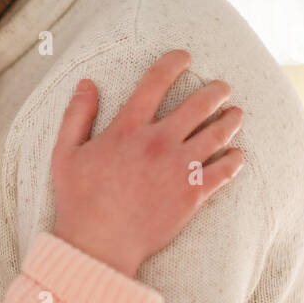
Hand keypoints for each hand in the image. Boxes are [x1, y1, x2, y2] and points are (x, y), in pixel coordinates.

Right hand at [51, 49, 243, 277]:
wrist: (99, 245)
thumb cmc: (78, 200)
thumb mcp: (65, 153)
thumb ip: (77, 115)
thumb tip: (86, 83)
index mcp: (127, 129)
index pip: (156, 82)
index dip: (173, 63)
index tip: (185, 57)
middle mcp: (158, 142)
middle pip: (198, 104)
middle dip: (215, 91)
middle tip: (223, 88)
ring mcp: (179, 168)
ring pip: (217, 134)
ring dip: (230, 120)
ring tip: (236, 114)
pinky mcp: (193, 195)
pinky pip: (225, 171)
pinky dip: (235, 160)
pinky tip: (238, 155)